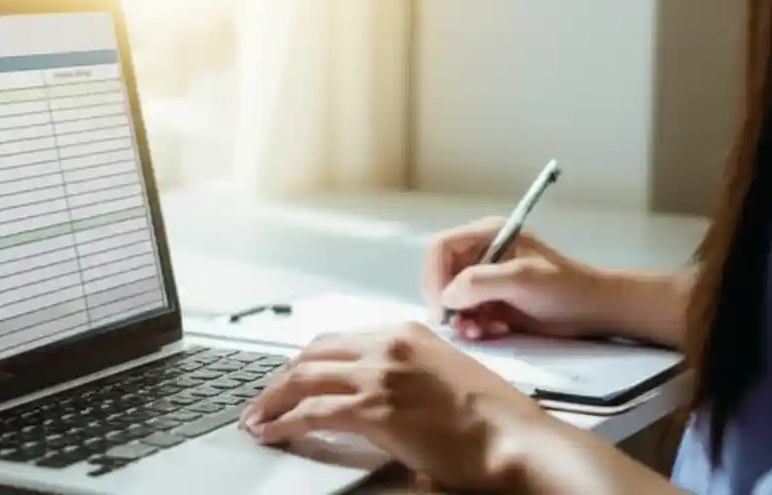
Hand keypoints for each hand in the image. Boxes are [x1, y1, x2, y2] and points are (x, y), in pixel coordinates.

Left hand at [241, 323, 544, 490]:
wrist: (514, 439)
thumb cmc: (492, 418)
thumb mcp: (444, 375)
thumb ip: (405, 373)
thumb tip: (373, 392)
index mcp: (406, 332)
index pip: (337, 340)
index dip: (306, 362)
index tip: (289, 379)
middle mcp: (389, 345)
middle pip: (313, 354)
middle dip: (281, 378)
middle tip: (263, 400)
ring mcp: (380, 374)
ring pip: (304, 379)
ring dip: (272, 400)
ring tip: (257, 419)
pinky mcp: (375, 409)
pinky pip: (313, 411)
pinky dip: (285, 422)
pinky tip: (273, 432)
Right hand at [421, 217, 613, 339]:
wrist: (595, 311)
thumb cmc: (563, 287)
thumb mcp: (522, 279)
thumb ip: (479, 283)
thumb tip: (444, 298)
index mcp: (487, 234)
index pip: (441, 248)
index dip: (435, 276)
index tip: (441, 307)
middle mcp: (481, 254)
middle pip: (441, 274)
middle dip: (447, 302)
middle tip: (460, 326)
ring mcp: (486, 280)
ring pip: (451, 299)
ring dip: (461, 318)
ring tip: (480, 332)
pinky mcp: (492, 302)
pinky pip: (467, 314)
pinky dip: (473, 326)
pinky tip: (493, 332)